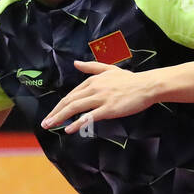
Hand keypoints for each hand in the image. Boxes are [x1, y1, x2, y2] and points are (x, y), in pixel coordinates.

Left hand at [41, 61, 157, 133]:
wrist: (148, 85)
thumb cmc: (130, 80)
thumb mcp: (109, 69)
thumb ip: (91, 67)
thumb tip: (75, 63)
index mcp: (92, 81)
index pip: (71, 95)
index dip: (59, 106)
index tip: (51, 115)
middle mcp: (94, 88)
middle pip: (69, 102)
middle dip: (55, 113)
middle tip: (45, 124)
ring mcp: (101, 98)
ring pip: (75, 108)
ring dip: (60, 118)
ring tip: (51, 126)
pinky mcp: (109, 109)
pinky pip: (90, 117)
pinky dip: (78, 123)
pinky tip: (69, 130)